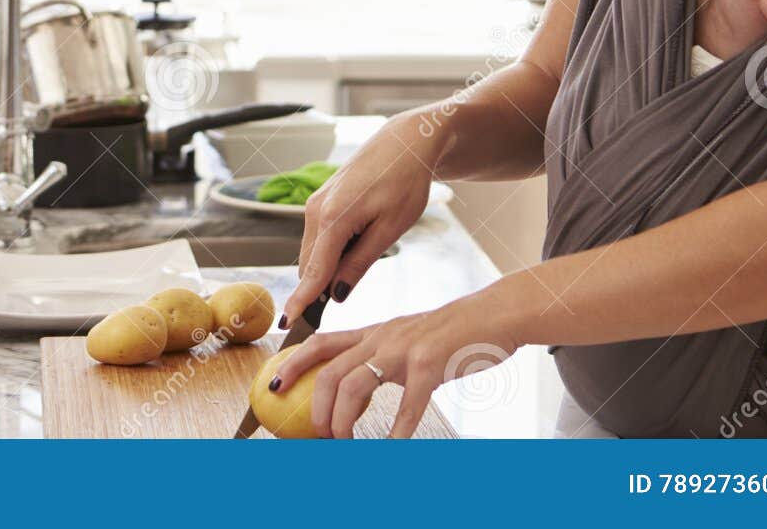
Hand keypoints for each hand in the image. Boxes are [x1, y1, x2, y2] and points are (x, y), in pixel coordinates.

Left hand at [268, 299, 520, 437]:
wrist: (494, 315)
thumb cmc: (454, 335)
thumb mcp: (409, 340)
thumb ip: (385, 359)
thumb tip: (359, 390)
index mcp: (375, 331)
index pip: (321, 342)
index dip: (292, 363)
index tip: (272, 385)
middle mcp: (383, 337)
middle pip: (330, 370)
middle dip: (315, 406)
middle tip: (316, 433)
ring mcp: (405, 349)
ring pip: (355, 385)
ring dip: (343, 421)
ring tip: (344, 443)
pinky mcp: (431, 363)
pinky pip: (407, 404)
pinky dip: (396, 432)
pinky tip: (392, 450)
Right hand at [279, 110, 441, 326]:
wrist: (405, 143)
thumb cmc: (405, 182)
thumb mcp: (391, 229)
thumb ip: (360, 263)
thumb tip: (336, 295)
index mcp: (334, 218)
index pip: (313, 271)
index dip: (302, 302)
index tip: (288, 326)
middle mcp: (316, 210)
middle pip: (309, 265)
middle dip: (313, 292)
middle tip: (324, 319)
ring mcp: (315, 204)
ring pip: (311, 253)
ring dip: (322, 272)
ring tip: (346, 281)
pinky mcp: (321, 201)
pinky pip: (317, 238)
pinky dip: (326, 255)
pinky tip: (348, 255)